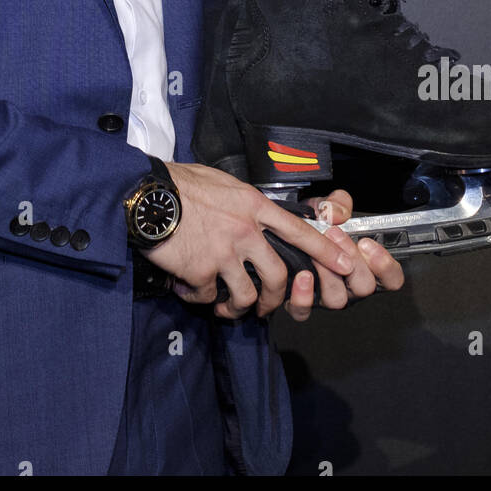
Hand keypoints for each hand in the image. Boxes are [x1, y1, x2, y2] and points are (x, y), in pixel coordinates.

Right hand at [143, 164, 402, 320]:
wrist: (147, 195)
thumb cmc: (181, 183)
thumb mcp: (222, 183)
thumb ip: (243, 202)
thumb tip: (252, 215)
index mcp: (253, 206)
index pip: (299, 230)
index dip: (324, 251)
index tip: (343, 266)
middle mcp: (245, 231)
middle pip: (279, 275)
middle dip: (276, 298)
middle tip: (264, 305)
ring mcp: (224, 253)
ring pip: (247, 295)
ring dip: (236, 306)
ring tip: (222, 305)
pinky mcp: (201, 272)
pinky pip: (208, 296)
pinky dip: (199, 298)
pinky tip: (186, 288)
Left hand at [283, 188, 404, 322]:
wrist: (284, 231)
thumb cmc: (312, 224)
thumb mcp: (326, 207)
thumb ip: (337, 204)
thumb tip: (337, 214)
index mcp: (365, 266)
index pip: (391, 279)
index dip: (385, 266)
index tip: (367, 243)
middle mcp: (349, 286)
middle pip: (365, 287)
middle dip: (352, 260)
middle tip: (336, 236)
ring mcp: (327, 297)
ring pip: (337, 300)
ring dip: (328, 274)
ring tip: (316, 252)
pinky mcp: (302, 303)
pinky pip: (304, 310)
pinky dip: (303, 295)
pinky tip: (302, 274)